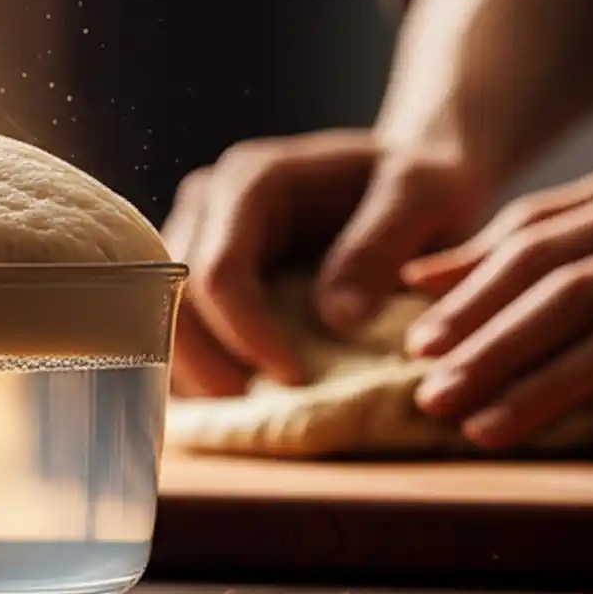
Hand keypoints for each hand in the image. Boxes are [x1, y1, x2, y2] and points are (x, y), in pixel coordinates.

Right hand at [163, 128, 492, 396]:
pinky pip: (180, 330)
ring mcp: (199, 239)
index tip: (296, 379)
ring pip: (166, 320)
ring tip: (250, 412)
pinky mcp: (204, 276)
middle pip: (177, 301)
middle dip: (211, 367)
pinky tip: (238, 399)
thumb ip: (381, 245)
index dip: (248, 336)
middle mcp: (210, 205)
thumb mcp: (426, 196)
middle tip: (260, 414)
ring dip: (198, 375)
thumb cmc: (420, 183)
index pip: (221, 272)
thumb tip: (335, 317)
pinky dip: (200, 371)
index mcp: (253, 182)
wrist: (410, 179)